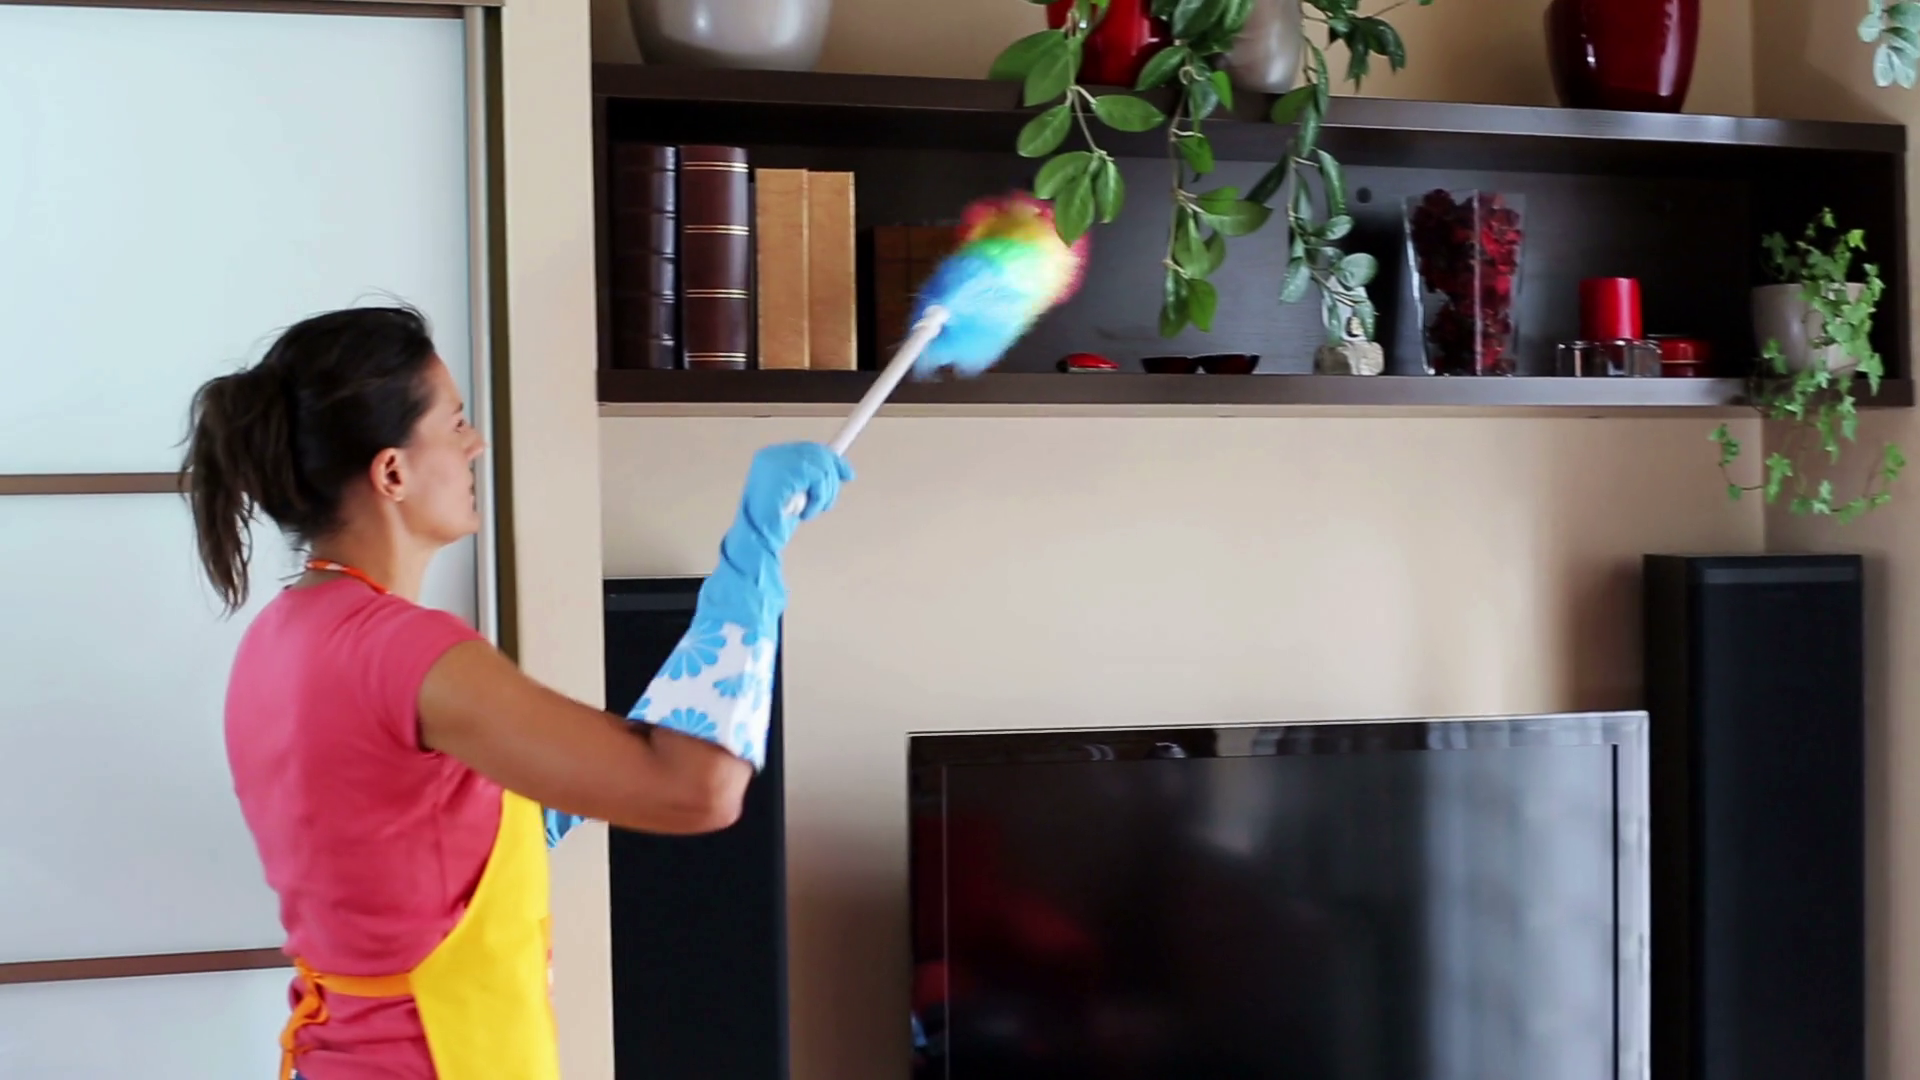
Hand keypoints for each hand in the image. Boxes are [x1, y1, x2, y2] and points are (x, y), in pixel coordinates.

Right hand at [736, 442, 854, 552]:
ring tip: (811, 510)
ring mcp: (775, 463)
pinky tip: (806, 512)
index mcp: (772, 457)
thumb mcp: (799, 494)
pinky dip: (818, 498)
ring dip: (824, 493)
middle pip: (817, 454)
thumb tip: (841, 470)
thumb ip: (813, 478)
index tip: (847, 472)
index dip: (831, 460)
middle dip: (831, 479)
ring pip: (821, 466)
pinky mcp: (782, 474)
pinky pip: (817, 477)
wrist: (756, 537)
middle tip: (827, 501)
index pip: (809, 449)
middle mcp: (772, 455)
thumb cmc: (774, 521)